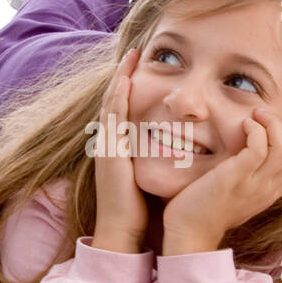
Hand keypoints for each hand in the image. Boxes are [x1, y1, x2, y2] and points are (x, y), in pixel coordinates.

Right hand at [91, 49, 148, 252]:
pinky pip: (113, 118)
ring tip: (131, 57)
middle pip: (114, 100)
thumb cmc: (136, 209)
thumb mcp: (145, 177)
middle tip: (134, 53)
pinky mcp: (110, 151)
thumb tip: (175, 149)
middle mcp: (108, 143)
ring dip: (120, 78)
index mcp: (117, 148)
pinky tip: (126, 82)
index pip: (122, 111)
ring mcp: (106, 146)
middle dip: (123, 75)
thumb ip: (153, 160)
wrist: (120, 230)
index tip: (139, 69)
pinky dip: (118, 98)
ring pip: (111, 104)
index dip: (128, 88)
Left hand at [162, 106, 281, 253]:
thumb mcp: (242, 194)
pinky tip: (243, 125)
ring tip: (254, 117)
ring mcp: (254, 185)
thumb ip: (255, 177)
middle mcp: (268, 189)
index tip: (277, 129)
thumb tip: (258, 150)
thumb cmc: (208, 208)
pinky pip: (258, 149)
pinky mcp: (234, 179)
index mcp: (272, 192)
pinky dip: (255, 130)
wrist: (189, 231)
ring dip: (273, 124)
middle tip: (265, 116)